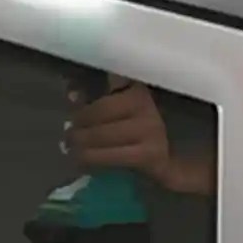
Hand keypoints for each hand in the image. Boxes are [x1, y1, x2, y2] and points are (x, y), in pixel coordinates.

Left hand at [66, 77, 213, 195]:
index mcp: (139, 87)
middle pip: (99, 111)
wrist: (176, 158)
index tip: (70, 97)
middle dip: (78, 124)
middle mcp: (146, 104)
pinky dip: (92, 159)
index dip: (87, 91)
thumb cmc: (144, 129)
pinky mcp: (148, 154)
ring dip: (80, 144)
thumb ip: (100, 96)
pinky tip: (82, 160)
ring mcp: (149, 129)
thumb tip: (72, 94)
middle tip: (67, 134)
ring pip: (101, 135)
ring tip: (70, 147)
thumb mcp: (126, 106)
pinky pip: (110, 157)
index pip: (108, 82)